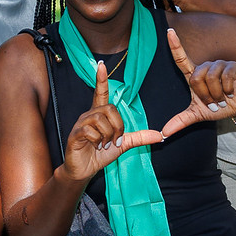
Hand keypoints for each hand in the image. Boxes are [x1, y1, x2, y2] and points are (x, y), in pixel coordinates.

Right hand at [58, 59, 161, 183]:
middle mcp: (89, 115)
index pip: (100, 92)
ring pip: (100, 119)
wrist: (85, 170)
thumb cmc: (100, 154)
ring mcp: (81, 124)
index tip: (101, 65)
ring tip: (105, 144)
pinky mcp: (75, 134)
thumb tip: (160, 135)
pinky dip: (98, 140)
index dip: (101, 79)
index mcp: (100, 114)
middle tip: (115, 140)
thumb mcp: (124, 145)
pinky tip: (96, 146)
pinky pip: (90, 130)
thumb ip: (139, 137)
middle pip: (109, 108)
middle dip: (118, 126)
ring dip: (108, 134)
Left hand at [158, 28, 235, 138]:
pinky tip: (231, 92)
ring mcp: (219, 65)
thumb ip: (180, 121)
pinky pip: (224, 77)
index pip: (182, 59)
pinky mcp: (232, 66)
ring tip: (223, 99)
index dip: (175, 46)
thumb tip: (163, 134)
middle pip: (195, 77)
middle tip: (214, 103)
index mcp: (195, 75)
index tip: (169, 32)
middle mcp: (206, 67)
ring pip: (209, 78)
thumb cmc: (220, 107)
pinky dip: (227, 90)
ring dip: (216, 94)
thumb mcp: (198, 115)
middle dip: (204, 95)